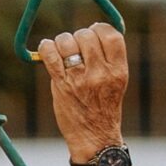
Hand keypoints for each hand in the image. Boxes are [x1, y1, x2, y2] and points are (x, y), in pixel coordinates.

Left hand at [39, 22, 128, 160]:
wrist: (94, 136)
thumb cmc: (103, 106)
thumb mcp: (116, 81)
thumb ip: (106, 58)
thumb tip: (90, 31)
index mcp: (118, 71)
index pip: (111, 35)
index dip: (99, 29)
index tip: (93, 33)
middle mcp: (101, 73)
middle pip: (86, 36)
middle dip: (78, 36)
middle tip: (76, 47)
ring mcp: (80, 79)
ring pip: (67, 42)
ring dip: (62, 41)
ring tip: (62, 51)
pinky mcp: (62, 85)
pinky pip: (50, 55)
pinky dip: (46, 47)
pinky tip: (48, 49)